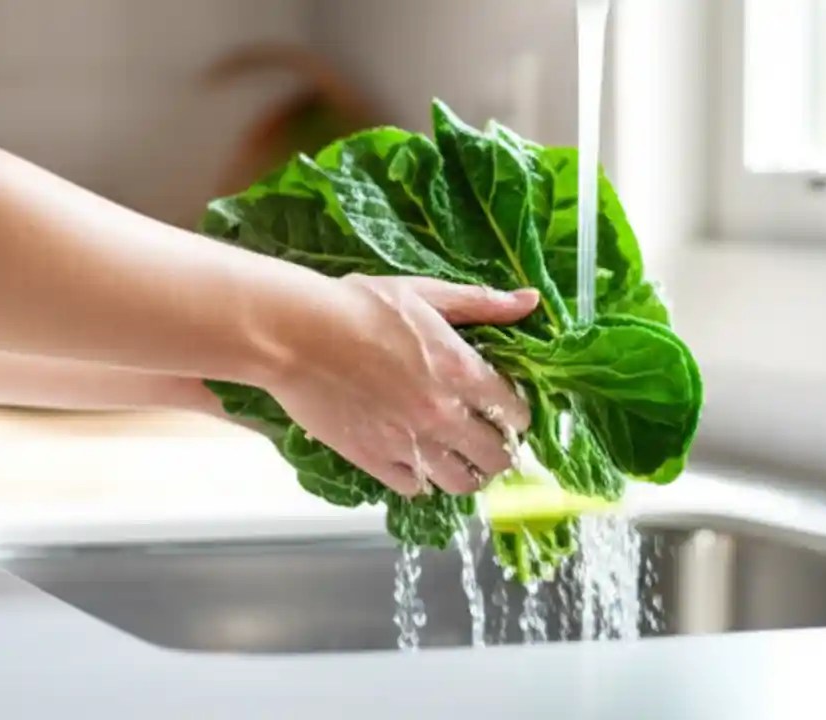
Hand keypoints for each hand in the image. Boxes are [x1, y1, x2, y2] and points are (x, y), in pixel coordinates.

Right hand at [264, 274, 537, 496]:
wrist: (295, 333)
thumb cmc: (358, 306)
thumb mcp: (426, 294)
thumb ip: (483, 304)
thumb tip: (530, 300)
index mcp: (463, 373)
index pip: (515, 416)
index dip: (516, 416)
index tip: (507, 412)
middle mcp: (444, 416)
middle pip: (496, 459)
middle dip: (499, 451)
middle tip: (487, 440)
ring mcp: (410, 443)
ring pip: (461, 483)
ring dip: (466, 473)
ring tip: (459, 458)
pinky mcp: (375, 460)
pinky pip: (415, 488)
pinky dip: (422, 479)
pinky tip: (416, 459)